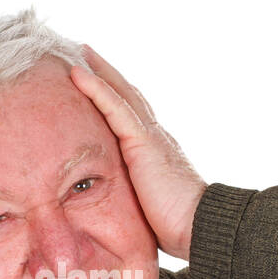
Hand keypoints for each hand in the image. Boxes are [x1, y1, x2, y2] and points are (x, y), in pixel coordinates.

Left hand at [69, 45, 206, 260]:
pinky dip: (96, 88)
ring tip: (77, 50)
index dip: (114, 95)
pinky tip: (78, 73)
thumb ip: (134, 199)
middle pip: (127, 94)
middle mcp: (155, 136)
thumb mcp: (149, 208)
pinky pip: (115, 107)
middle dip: (106, 73)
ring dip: (98, 70)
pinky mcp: (143, 142)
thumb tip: (112, 213)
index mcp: (156, 151)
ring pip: (120, 93)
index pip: (131, 115)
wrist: (200, 228)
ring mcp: (150, 136)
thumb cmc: (179, 227)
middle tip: (84, 52)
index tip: (96, 79)